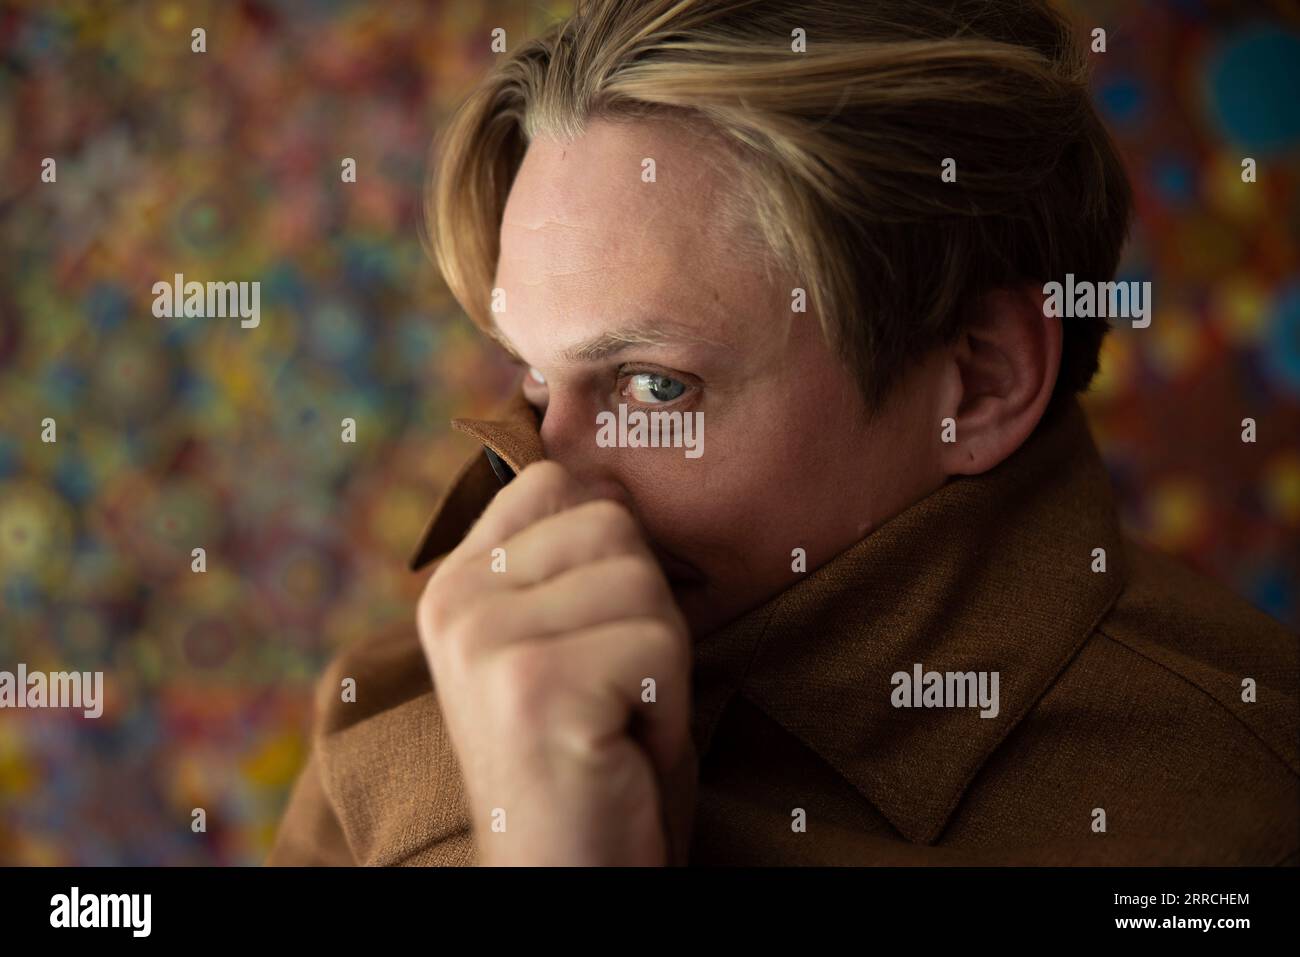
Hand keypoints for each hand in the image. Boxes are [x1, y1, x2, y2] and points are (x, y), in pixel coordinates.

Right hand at [417, 460, 696, 864]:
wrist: (567, 875)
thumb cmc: (587, 758)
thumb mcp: (562, 641)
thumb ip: (566, 561)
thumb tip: (613, 479)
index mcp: (455, 585)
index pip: (558, 484)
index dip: (611, 556)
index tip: (593, 635)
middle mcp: (454, 603)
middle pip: (614, 527)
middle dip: (645, 615)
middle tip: (610, 692)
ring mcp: (486, 643)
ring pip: (646, 585)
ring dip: (660, 665)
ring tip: (614, 720)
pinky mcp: (534, 687)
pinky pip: (661, 646)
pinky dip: (667, 709)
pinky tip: (621, 749)